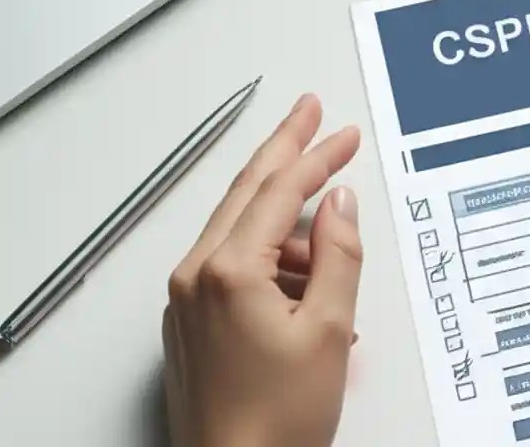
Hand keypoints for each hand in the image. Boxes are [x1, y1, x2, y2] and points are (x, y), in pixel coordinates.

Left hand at [162, 95, 362, 446]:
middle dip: (284, 149)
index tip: (342, 133)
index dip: (317, 155)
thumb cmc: (276, 420)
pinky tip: (308, 293)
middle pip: (245, 191)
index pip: (278, 191)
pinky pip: (234, 267)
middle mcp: (196, 277)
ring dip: (288, 228)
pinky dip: (273, 264)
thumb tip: (339, 202)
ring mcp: (187, 299)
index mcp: (228, 271)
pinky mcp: (191, 322)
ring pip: (241, 231)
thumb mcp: (327, 329)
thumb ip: (339, 254)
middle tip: (310, 113)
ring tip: (333, 266)